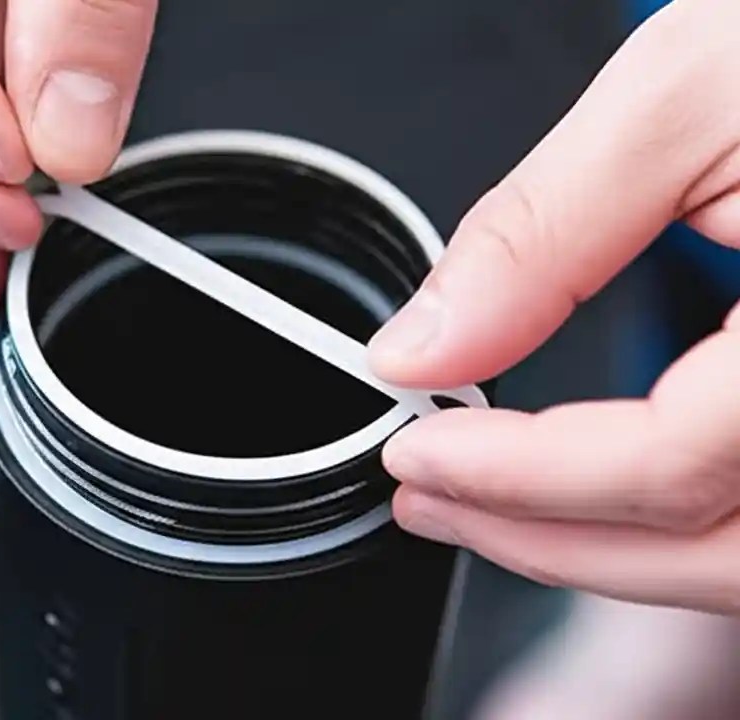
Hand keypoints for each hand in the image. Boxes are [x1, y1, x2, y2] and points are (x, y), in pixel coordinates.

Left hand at [366, 0, 739, 614]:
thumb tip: (424, 345)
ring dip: (608, 551)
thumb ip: (545, 233)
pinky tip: (598, 491)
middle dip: (546, 539)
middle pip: (716, 551)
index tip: (416, 448)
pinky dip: (682, 524)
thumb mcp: (693, 90)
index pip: (673, 464)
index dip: (519, 477)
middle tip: (431, 496)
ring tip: (490, 506)